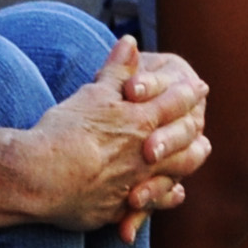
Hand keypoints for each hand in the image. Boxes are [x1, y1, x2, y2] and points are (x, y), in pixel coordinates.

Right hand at [17, 38, 209, 241]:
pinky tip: (173, 193)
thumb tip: (131, 41)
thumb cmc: (67, 129)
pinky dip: (167, 196)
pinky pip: (154, 203)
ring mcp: (136, 182)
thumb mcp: (94, 92)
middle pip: (184, 141)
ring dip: (188, 161)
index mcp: (140, 120)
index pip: (174, 103)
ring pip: (175, 172)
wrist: (45, 175)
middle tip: (201, 122)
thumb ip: (117, 70)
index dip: (187, 93)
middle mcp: (145, 153)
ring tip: (197, 153)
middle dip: (193, 129)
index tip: (199, 86)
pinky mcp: (121, 206)